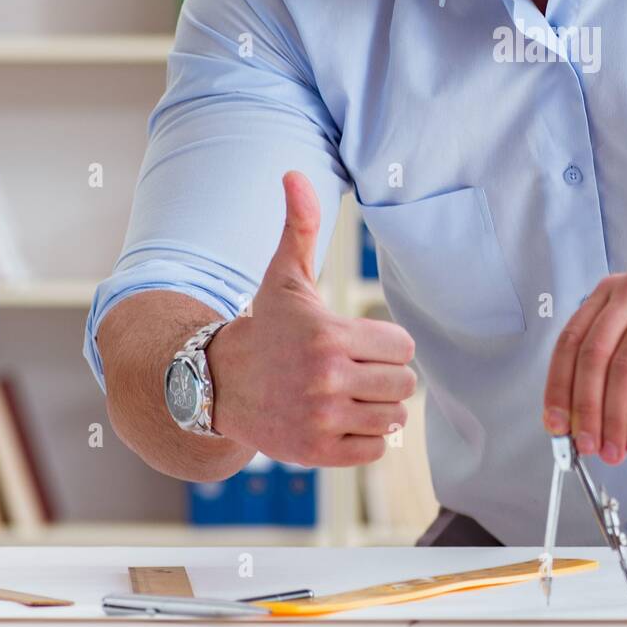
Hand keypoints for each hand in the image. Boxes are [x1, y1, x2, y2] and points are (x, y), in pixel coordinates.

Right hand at [208, 170, 417, 467]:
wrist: (222, 384)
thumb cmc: (267, 326)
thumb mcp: (285, 275)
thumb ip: (300, 225)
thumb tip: (294, 173)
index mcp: (330, 335)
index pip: (403, 346)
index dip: (387, 344)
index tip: (361, 342)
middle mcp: (327, 379)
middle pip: (403, 384)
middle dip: (385, 377)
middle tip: (357, 371)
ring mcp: (323, 418)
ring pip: (392, 417)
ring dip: (377, 408)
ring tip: (349, 395)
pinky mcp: (318, 452)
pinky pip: (375, 449)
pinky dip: (365, 438)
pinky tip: (340, 420)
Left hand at [541, 266, 626, 464]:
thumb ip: (606, 386)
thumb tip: (572, 424)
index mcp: (614, 292)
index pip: (571, 341)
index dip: (558, 388)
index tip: (556, 425)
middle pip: (594, 355)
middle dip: (586, 409)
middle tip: (586, 445)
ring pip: (623, 369)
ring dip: (614, 419)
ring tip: (615, 449)